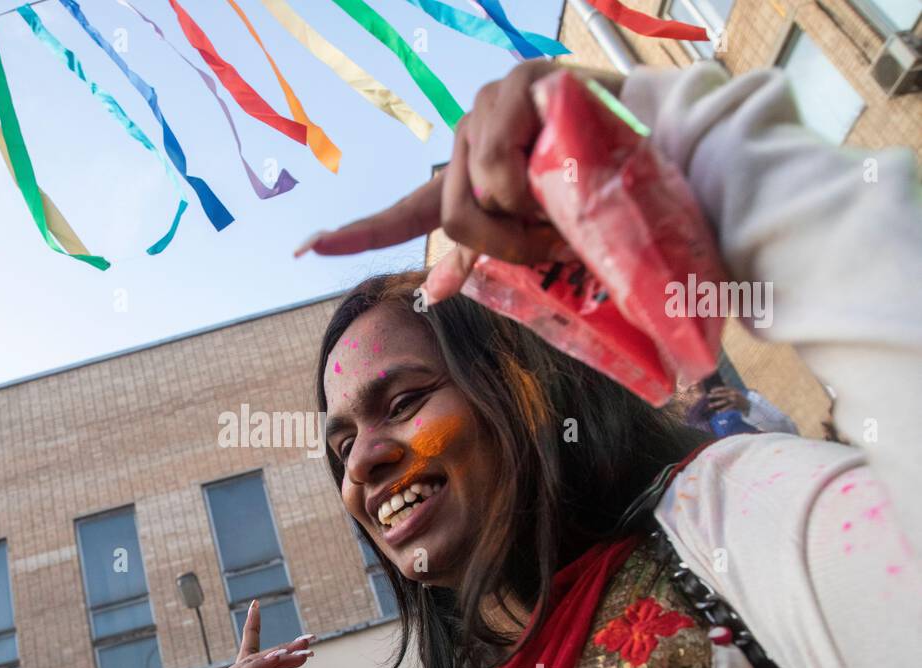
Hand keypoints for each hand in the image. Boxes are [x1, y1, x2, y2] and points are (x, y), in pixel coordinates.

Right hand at [191, 599, 314, 667]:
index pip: (248, 653)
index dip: (253, 629)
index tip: (257, 606)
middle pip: (257, 657)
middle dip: (285, 648)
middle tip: (310, 639)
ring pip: (252, 663)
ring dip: (279, 657)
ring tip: (302, 652)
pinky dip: (261, 666)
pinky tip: (278, 660)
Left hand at [295, 62, 622, 301]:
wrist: (649, 130)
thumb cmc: (591, 182)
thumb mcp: (534, 228)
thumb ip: (483, 253)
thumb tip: (437, 293)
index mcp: (463, 180)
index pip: (403, 213)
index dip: (354, 234)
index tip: (303, 249)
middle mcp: (463, 144)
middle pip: (451, 220)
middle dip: (501, 248)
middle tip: (548, 252)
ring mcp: (484, 112)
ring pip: (478, 196)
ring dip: (527, 220)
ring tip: (565, 208)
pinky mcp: (512, 89)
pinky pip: (500, 168)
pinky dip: (531, 188)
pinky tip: (562, 170)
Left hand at [707, 387, 749, 412]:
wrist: (747, 404)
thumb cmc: (738, 397)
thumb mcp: (735, 391)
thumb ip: (728, 387)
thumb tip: (725, 379)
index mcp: (733, 390)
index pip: (724, 388)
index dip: (717, 389)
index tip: (711, 390)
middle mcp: (733, 394)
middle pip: (723, 394)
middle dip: (715, 395)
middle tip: (708, 396)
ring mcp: (735, 400)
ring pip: (724, 402)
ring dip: (716, 404)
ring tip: (709, 405)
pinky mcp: (735, 406)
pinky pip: (728, 408)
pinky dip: (722, 410)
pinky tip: (717, 412)